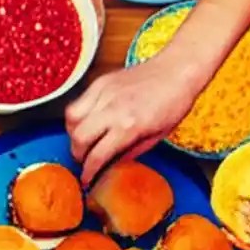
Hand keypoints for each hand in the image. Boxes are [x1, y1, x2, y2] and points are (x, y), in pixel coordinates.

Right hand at [65, 48, 201, 184]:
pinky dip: (77, 116)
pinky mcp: (100, 83)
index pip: (98, 155)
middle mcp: (112, 109)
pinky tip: (87, 122)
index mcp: (130, 126)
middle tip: (84, 160)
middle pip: (78, 138)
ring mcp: (104, 93)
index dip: (89, 172)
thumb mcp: (156, 137)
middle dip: (77, 154)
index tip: (87, 179)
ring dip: (74, 134)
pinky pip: (77, 103)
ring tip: (84, 140)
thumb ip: (129, 152)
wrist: (177, 70)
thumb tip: (110, 164)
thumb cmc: (174, 102)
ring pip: (72, 119)